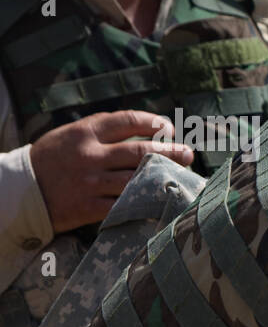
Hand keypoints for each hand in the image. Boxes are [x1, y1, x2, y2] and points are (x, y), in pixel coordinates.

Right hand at [29, 110, 193, 232]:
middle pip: (139, 150)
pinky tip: (162, 199)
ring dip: (163, 177)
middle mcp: (90, 155)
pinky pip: (124, 204)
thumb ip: (103, 132)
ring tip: (182, 176)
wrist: (20, 189)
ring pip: (136, 178)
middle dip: (170, 151)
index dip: (152, 122)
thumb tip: (146, 130)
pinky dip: (145, 201)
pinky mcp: (89, 206)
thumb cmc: (53, 159)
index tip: (168, 128)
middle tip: (188, 153)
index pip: (127, 121)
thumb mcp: (71, 135)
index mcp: (85, 132)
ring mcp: (90, 182)